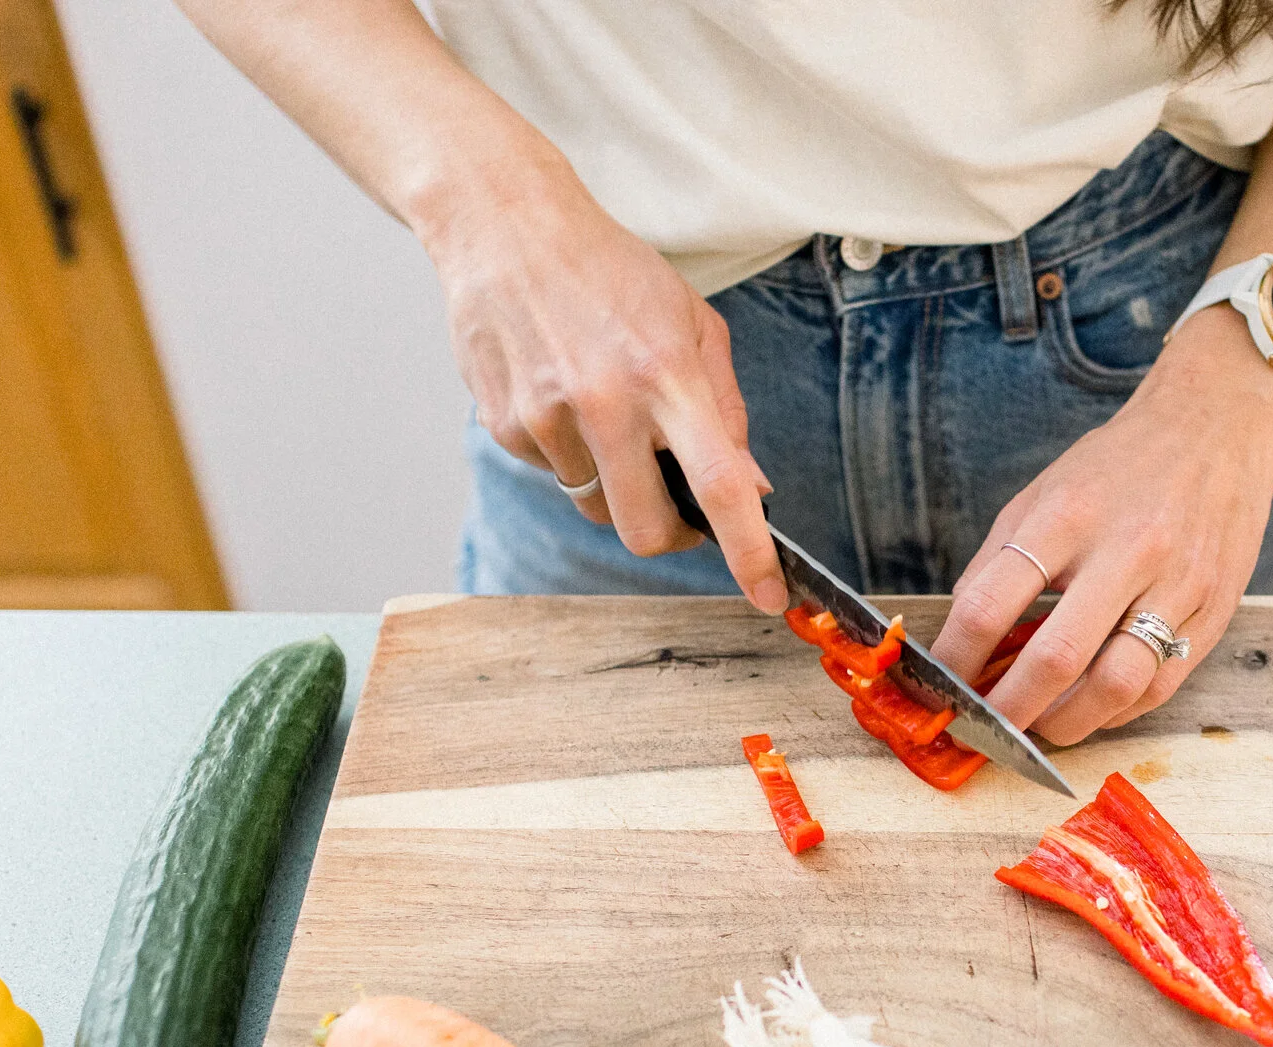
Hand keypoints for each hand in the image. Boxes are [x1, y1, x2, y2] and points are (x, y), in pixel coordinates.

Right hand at [422, 153, 784, 609]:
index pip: (720, 484)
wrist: (507, 226)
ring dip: (611, 480)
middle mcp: (607, 401)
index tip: (767, 595)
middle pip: (646, 530)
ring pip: (595, 505)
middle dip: (670, 536)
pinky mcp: (505, 424)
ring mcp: (549, 416)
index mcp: (668, 375)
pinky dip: (567, 452)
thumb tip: (752, 492)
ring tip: (604, 409)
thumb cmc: (612, 274)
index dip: (748, 552)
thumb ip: (726, 410)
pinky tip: (561, 392)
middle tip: (678, 507)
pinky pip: (553, 474)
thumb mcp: (692, 323)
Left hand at [930, 305, 1272, 743]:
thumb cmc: (1119, 465)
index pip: (990, 605)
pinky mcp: (1216, 611)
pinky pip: (1160, 686)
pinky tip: (1092, 707)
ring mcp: (1177, 585)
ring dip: (1066, 724)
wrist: (1216, 427)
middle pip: (1054, 658)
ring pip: (1116, 686)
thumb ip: (999, 561)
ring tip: (1040, 726)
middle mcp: (1126, 551)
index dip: (955, 660)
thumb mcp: (1043, 493)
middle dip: (1009, 710)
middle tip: (986, 728)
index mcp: (1067, 516)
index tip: (940, 687)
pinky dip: (1116, 712)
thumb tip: (961, 634)